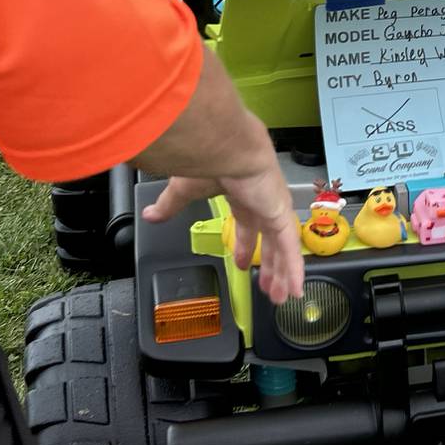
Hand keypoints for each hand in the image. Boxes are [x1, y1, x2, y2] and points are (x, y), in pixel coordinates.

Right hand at [142, 154, 304, 306]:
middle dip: (268, 265)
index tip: (242, 263)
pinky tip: (294, 288)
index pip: (246, 226)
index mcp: (241, 195)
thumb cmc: (209, 159)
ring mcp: (273, 209)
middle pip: (268, 242)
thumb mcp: (184, 190)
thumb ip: (169, 206)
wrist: (227, 147)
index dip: (244, 246)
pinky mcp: (280, 214)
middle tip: (269, 287)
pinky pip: (290, 248)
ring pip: (282, 248)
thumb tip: (149, 214)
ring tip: (281, 297)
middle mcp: (261, 202)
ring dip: (282, 274)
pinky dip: (293, 269)